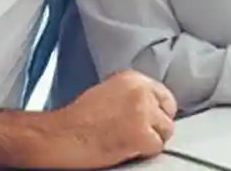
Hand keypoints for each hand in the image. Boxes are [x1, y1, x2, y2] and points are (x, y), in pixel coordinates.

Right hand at [35, 70, 176, 168]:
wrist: (62, 136)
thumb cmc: (77, 120)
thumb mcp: (108, 92)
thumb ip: (132, 95)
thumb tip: (151, 107)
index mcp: (133, 78)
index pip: (164, 95)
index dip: (158, 111)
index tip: (151, 120)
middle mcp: (140, 91)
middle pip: (168, 112)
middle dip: (157, 125)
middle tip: (139, 134)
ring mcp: (143, 112)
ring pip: (166, 130)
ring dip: (151, 139)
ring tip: (130, 141)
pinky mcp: (141, 134)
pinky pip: (156, 147)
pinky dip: (144, 152)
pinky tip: (126, 149)